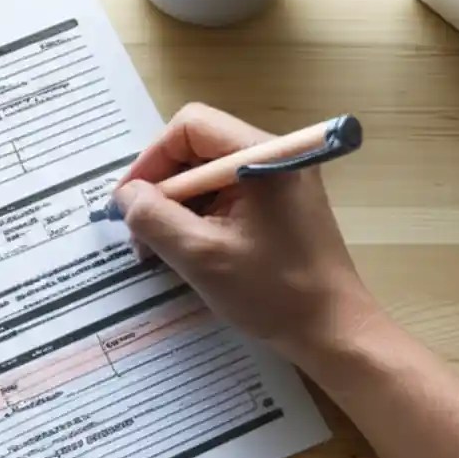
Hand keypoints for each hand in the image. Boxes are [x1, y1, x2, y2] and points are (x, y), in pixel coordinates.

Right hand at [114, 104, 380, 366]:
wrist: (332, 330)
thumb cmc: (273, 293)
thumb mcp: (200, 256)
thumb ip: (153, 218)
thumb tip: (125, 196)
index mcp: (262, 155)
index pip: (190, 127)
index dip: (151, 160)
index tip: (130, 202)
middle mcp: (274, 154)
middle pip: (197, 147)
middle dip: (162, 186)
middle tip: (140, 230)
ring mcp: (279, 177)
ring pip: (207, 172)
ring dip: (178, 205)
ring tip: (160, 246)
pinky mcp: (279, 201)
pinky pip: (226, 192)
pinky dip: (200, 215)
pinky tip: (188, 248)